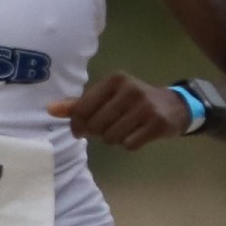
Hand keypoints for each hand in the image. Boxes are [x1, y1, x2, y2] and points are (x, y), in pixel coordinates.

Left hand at [70, 71, 198, 153]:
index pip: (82, 108)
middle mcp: (130, 90)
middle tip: (108, 127)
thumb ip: (80, 103)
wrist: (174, 106)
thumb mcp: (108, 96)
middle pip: (96, 125)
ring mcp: (145, 107)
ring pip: (111, 137)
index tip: (80, 129)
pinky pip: (129, 145)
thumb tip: (51, 109)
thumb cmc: (133, 101)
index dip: (77, 124)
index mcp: (115, 80)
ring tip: (124, 129)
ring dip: (114, 139)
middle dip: (98, 132)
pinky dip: (129, 144)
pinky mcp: (157, 124)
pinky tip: (137, 134)